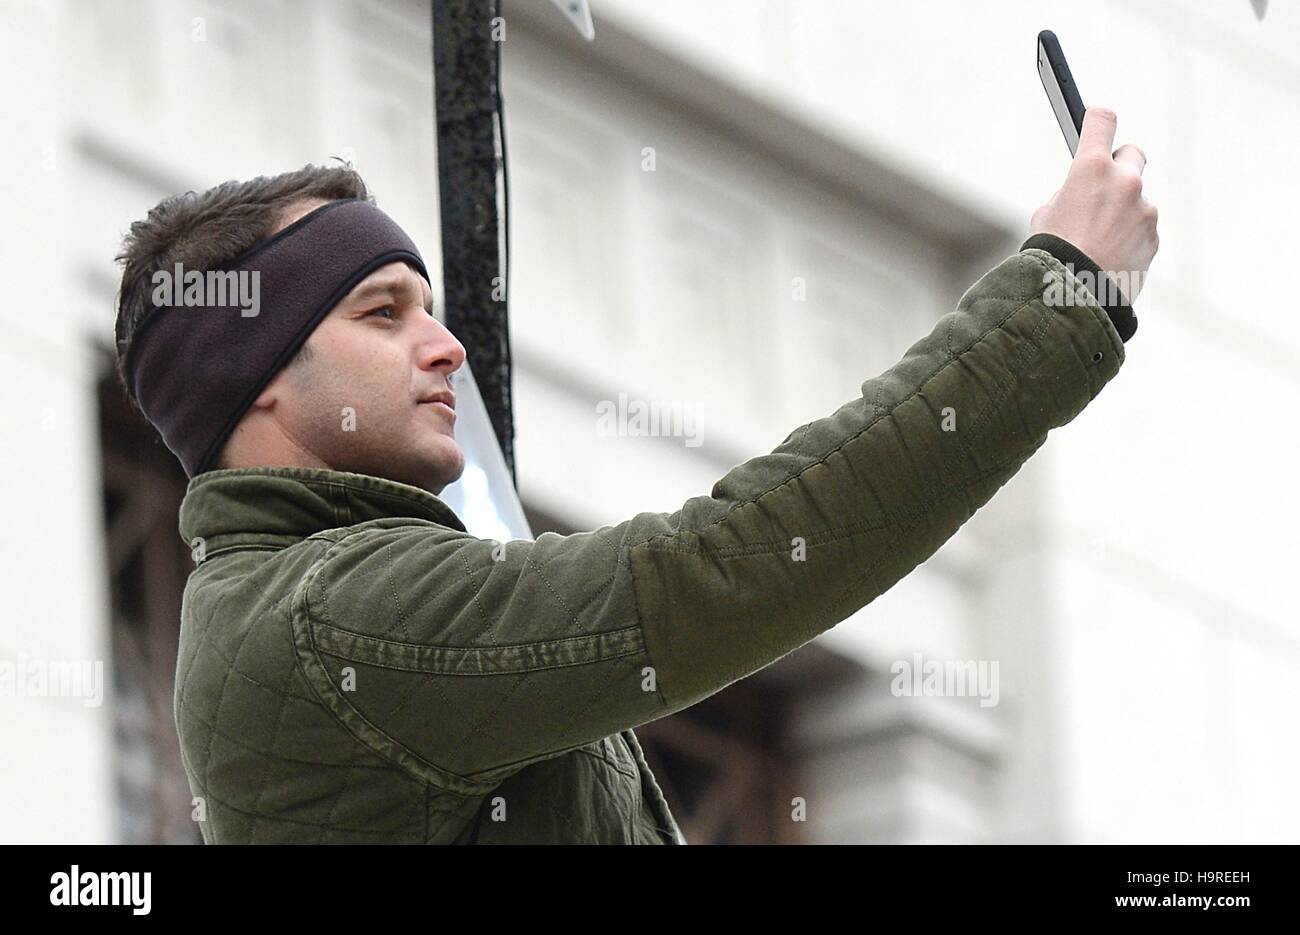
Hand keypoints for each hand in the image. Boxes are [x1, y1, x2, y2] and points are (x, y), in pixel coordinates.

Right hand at [1029, 106, 1159, 303]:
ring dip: (1122, 212)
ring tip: (1096, 241)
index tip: (1098, 120)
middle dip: (1119, 166)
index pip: (1102, 122)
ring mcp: (1144, 209)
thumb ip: (1069, 195)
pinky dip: (1128, 239)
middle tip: (1102, 185)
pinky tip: (1108, 256)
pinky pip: (1142, 228)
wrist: (1075, 299)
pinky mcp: (1153, 236)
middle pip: (1132, 154)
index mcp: (1090, 169)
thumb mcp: (1046, 216)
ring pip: (1136, 199)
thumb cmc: (1052, 257)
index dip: (1098, 119)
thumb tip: (1084, 196)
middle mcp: (1124, 182)